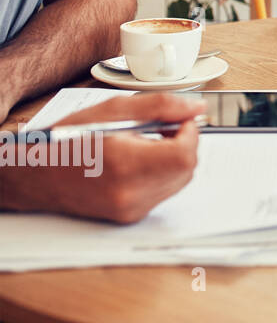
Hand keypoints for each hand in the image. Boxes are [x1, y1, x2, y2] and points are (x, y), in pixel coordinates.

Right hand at [0, 91, 202, 223]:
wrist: (35, 175)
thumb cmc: (68, 140)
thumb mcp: (112, 110)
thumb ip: (160, 106)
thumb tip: (195, 108)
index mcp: (126, 165)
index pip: (185, 154)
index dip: (190, 132)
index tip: (180, 121)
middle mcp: (130, 194)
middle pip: (187, 170)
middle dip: (184, 145)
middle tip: (164, 129)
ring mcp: (130, 209)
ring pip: (179, 182)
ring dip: (174, 160)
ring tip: (148, 144)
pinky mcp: (129, 216)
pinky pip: (163, 193)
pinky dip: (161, 174)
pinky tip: (140, 161)